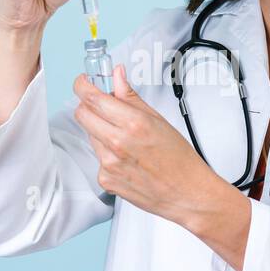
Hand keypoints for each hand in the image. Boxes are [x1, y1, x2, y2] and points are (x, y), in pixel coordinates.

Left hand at [72, 64, 225, 227]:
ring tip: (126, 140)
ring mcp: (109, 163)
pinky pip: (97, 159)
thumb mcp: (158, 120)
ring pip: (90, 136)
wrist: (187, 194)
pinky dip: (107, 155)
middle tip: (102, 107)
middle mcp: (117, 143)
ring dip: (100, 132)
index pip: (92, 98)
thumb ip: (131, 97)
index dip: (82, 86)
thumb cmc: (179, 159)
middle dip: (89, 107)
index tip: (83, 82)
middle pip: (82, 115)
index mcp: (133, 123)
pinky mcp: (105, 180)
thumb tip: (118, 77)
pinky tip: (126, 159)